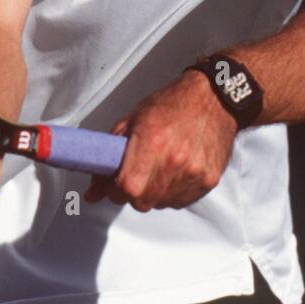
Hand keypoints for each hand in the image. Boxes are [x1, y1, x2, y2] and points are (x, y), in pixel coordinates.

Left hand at [83, 70, 235, 210]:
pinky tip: (175, 172)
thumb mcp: (132, 121)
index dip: (115, 190)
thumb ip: (109, 158)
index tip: (115, 184)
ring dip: (153, 193)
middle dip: (133, 194)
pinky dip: (172, 193)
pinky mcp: (208, 180)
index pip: (126, 188)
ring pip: (161, 204)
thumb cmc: (170, 105)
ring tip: (159, 168)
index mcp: (152, 142)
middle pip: (142, 202)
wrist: (213, 99)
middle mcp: (174, 161)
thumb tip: (92, 193)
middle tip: (137, 175)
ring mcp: (194, 173)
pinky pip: (180, 201)